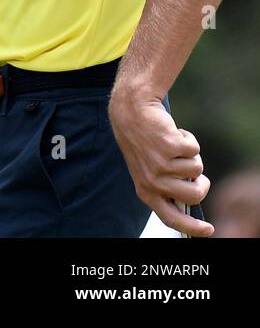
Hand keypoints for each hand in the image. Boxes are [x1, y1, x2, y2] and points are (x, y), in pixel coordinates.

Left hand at [109, 88, 211, 236]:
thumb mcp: (148, 169)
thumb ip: (166, 186)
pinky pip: (194, 149)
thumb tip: (190, 199)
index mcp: (145, 190)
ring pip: (197, 168)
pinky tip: (171, 131)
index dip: (192, 227)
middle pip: (194, 195)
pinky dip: (188, 138)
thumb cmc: (143, 141)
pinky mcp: (169, 147)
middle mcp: (152, 181)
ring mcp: (160, 164)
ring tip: (171, 143)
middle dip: (202, 183)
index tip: (208, 229)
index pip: (170, 217)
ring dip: (190, 154)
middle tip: (193, 167)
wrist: (132, 111)